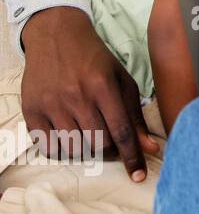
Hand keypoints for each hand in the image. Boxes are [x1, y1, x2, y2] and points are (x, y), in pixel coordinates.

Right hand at [19, 7, 157, 181]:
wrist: (56, 37)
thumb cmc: (95, 60)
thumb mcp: (122, 81)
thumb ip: (136, 116)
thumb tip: (151, 148)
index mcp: (103, 86)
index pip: (122, 131)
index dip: (133, 157)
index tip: (139, 176)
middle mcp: (76, 96)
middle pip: (98, 143)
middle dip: (111, 151)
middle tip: (113, 145)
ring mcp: (51, 103)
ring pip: (75, 148)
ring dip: (87, 151)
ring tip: (91, 136)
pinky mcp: (31, 109)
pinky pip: (49, 146)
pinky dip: (63, 149)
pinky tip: (71, 137)